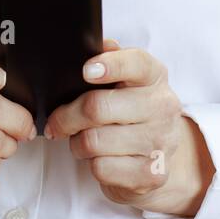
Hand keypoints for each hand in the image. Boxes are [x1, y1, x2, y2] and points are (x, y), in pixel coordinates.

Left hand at [42, 39, 215, 217]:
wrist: (158, 156)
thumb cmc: (130, 111)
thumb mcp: (125, 81)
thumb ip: (111, 59)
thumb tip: (100, 44)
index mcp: (154, 76)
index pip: (135, 63)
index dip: (108, 65)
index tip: (84, 71)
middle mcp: (163, 106)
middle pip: (98, 107)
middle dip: (66, 116)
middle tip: (56, 121)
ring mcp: (160, 142)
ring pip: (93, 140)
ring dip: (77, 143)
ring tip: (82, 140)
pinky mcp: (152, 174)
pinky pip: (101, 168)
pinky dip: (91, 164)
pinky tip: (100, 158)